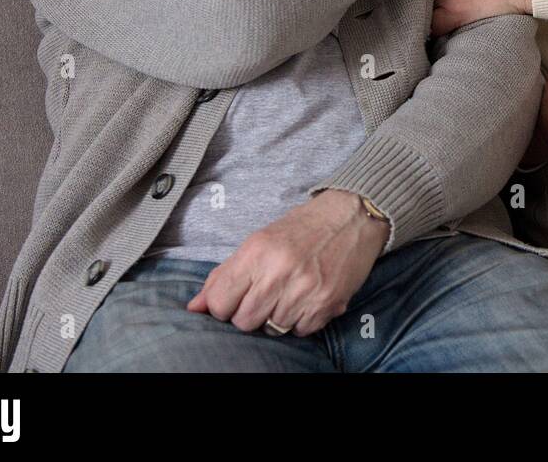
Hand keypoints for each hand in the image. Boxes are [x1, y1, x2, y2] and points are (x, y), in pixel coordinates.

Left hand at [186, 189, 388, 336]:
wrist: (353, 216)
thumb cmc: (303, 227)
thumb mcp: (259, 241)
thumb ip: (225, 274)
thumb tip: (194, 307)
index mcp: (257, 252)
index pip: (220, 302)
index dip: (223, 305)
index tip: (235, 298)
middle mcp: (280, 272)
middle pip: (244, 321)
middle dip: (250, 313)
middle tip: (265, 294)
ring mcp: (305, 290)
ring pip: (272, 328)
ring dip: (277, 316)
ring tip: (289, 292)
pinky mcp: (327, 303)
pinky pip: (299, 331)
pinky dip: (300, 319)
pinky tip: (306, 298)